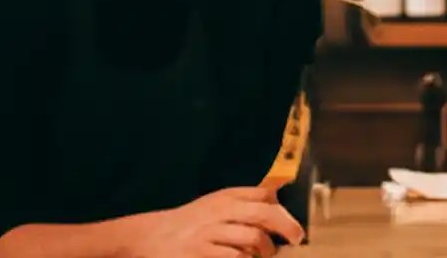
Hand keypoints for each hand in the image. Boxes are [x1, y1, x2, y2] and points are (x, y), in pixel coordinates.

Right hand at [123, 186, 304, 257]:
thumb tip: (277, 196)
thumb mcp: (215, 205)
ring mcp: (209, 234)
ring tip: (266, 255)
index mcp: (224, 197)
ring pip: (252, 239)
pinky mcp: (200, 255)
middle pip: (262, 215)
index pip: (261, 195)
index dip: (282, 209)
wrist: (150, 238)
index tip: (293, 224)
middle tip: (296, 239)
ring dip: (266, 250)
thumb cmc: (190, 223)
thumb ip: (244, 201)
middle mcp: (218, 212)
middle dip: (286, 227)